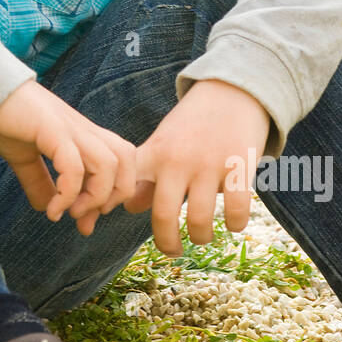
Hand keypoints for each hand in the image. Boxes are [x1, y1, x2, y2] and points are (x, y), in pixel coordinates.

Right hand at [0, 80, 137, 236]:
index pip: (122, 162)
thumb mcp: (24, 158)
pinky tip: (52, 209)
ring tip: (71, 213)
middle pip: (127, 160)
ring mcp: (70, 128)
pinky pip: (73, 166)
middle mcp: (83, 130)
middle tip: (84, 217)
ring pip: (109, 163)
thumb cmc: (4, 120)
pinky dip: (67, 194)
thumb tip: (47, 208)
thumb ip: (39, 182)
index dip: (112, 196)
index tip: (84, 222)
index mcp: (83, 134)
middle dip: (114, 196)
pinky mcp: (53, 129)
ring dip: (95, 197)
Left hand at [123, 78, 270, 255]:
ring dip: (201, 237)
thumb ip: (147, 176)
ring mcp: (209, 164)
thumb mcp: (163, 143)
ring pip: (200, 220)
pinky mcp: (239, 166)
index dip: (108, 205)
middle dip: (166, 242)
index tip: (103, 221)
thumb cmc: (193, 124)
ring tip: (202, 237)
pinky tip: (234, 224)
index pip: (125, 185)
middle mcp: (178, 161)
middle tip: (172, 251)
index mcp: (154, 154)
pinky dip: (235, 224)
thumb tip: (130, 209)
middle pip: (163, 215)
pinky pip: (236, 210)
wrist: (232, 90)